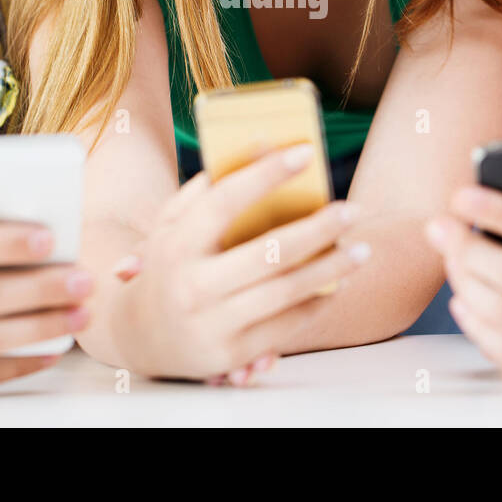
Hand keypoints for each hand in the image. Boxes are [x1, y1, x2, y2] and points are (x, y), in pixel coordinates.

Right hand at [110, 144, 369, 381]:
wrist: (140, 336)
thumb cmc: (168, 265)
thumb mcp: (171, 224)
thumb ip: (208, 188)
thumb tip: (260, 145)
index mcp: (175, 245)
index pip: (224, 201)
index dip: (265, 174)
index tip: (304, 153)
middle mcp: (191, 287)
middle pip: (269, 252)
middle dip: (318, 229)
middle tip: (352, 209)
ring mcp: (211, 325)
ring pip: (286, 292)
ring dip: (331, 268)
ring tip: (361, 249)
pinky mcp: (231, 355)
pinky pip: (286, 326)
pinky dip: (317, 302)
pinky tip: (338, 283)